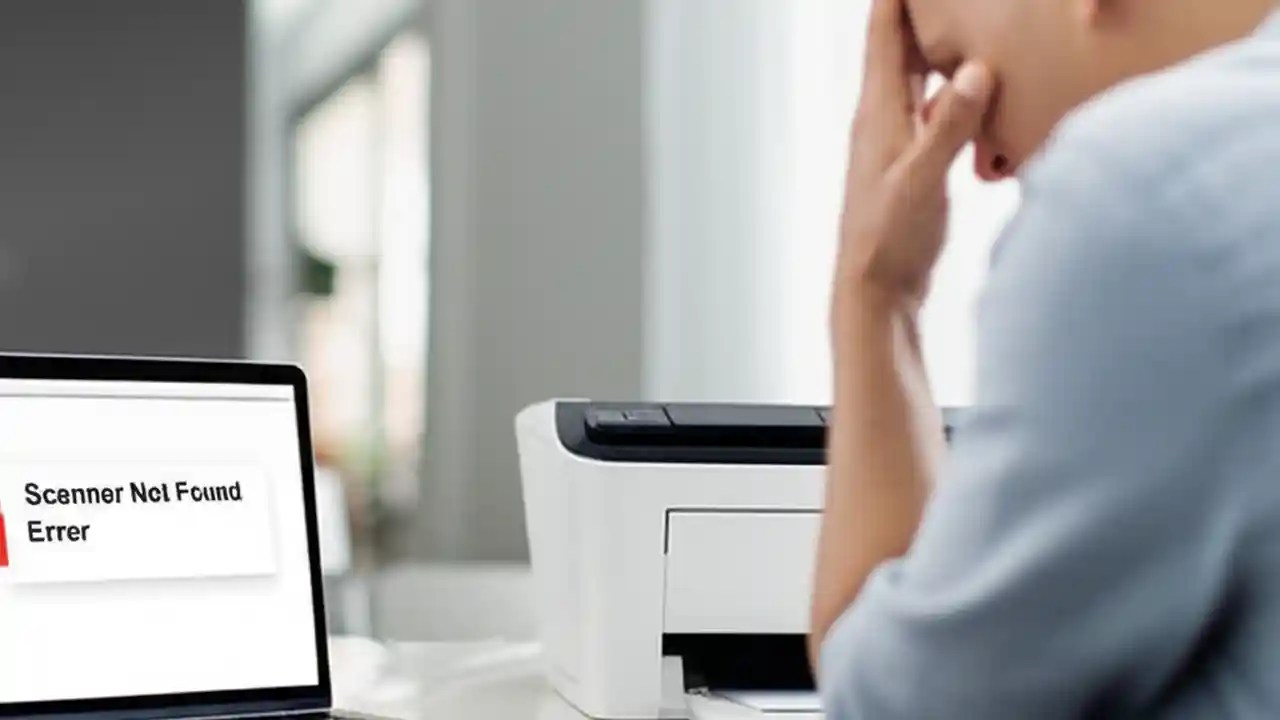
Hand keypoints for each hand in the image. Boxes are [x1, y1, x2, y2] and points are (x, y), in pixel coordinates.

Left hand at [835, 0, 995, 311]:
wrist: (875, 292)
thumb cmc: (889, 240)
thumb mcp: (921, 180)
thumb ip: (949, 127)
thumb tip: (975, 70)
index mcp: (877, 113)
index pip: (883, 35)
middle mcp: (882, 119)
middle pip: (898, 48)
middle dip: (918, 11)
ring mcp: (897, 141)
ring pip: (917, 80)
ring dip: (936, 50)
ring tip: (962, 22)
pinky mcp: (913, 163)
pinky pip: (935, 112)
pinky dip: (953, 94)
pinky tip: (976, 92)